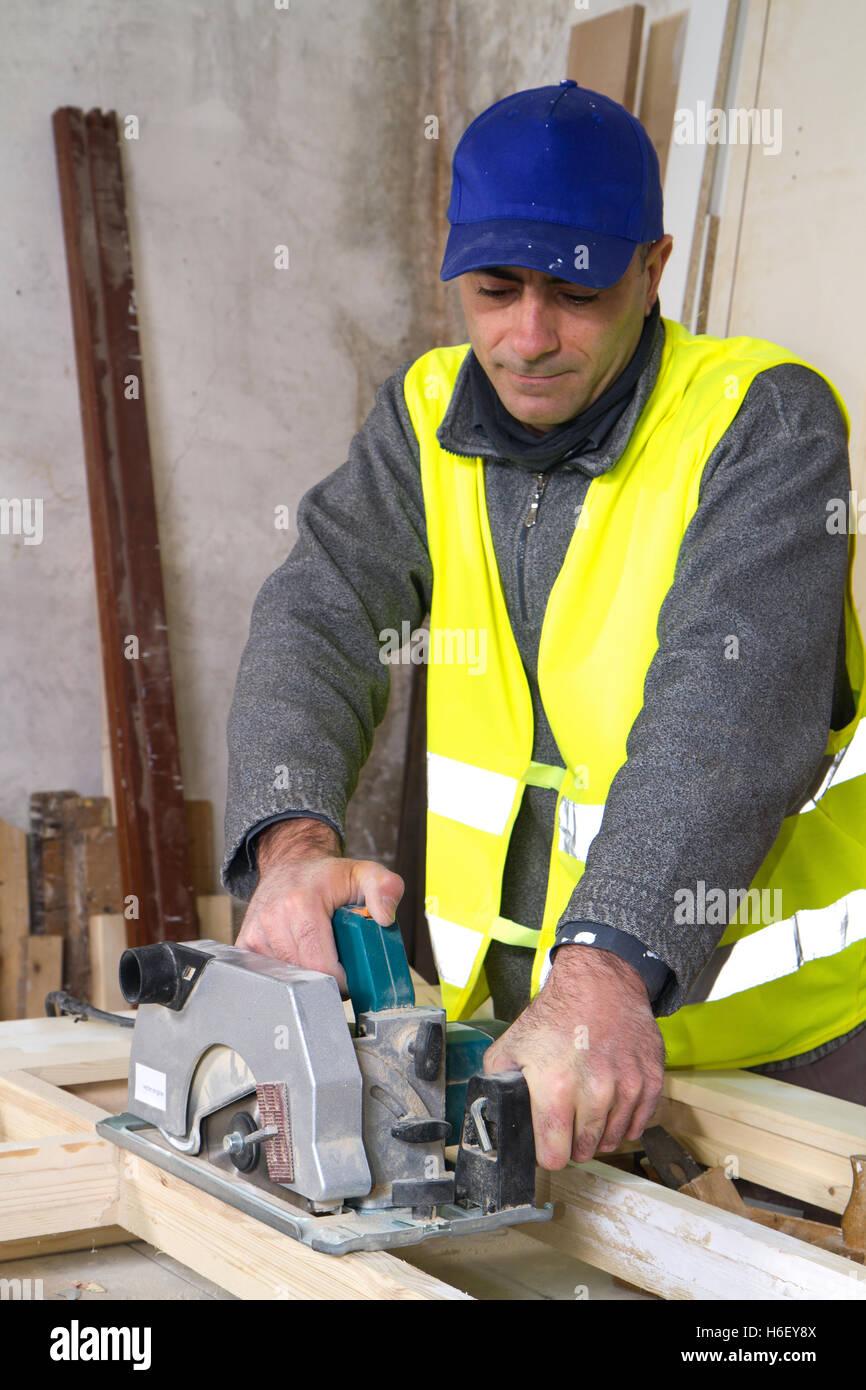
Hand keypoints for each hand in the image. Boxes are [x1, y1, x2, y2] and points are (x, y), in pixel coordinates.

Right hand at [236, 818, 403, 991]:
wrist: (290, 864)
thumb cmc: (328, 876)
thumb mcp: (364, 873)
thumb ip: (385, 888)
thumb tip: (384, 917)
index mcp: (302, 904)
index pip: (322, 967)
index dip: (341, 980)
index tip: (350, 975)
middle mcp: (273, 918)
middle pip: (304, 976)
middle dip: (326, 982)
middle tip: (338, 970)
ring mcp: (255, 932)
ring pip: (286, 979)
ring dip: (305, 978)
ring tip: (318, 959)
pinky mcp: (244, 943)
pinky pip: (268, 975)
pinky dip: (286, 975)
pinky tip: (297, 959)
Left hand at [481, 944, 665, 1168]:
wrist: (600, 984)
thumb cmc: (557, 1015)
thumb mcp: (512, 1045)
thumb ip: (497, 1083)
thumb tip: (493, 1113)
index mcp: (556, 1089)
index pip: (554, 1156)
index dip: (547, 1151)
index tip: (548, 1140)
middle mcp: (595, 1092)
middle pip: (585, 1151)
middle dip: (573, 1141)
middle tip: (567, 1117)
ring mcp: (627, 1088)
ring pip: (612, 1141)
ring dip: (599, 1132)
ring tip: (588, 1105)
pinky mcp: (651, 1081)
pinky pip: (638, 1126)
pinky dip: (624, 1121)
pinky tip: (611, 1101)